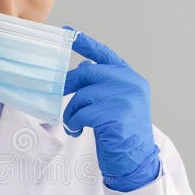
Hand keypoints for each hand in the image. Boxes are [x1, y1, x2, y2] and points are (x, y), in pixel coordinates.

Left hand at [61, 27, 160, 191]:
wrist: (136, 161)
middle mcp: (131, 84)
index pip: (104, 54)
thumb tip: (82, 66)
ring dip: (71, 112)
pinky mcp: (117, 116)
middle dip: (67, 85)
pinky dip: (74, 123)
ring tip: (74, 124)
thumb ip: (101, 84)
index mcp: (130, 78)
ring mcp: (126, 99)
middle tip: (57, 95)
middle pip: (87, 73)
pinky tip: (78, 131)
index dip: (85, 43)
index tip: (67, 33)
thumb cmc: (121, 132)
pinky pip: (83, 113)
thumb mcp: (114, 103)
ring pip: (82, 95)